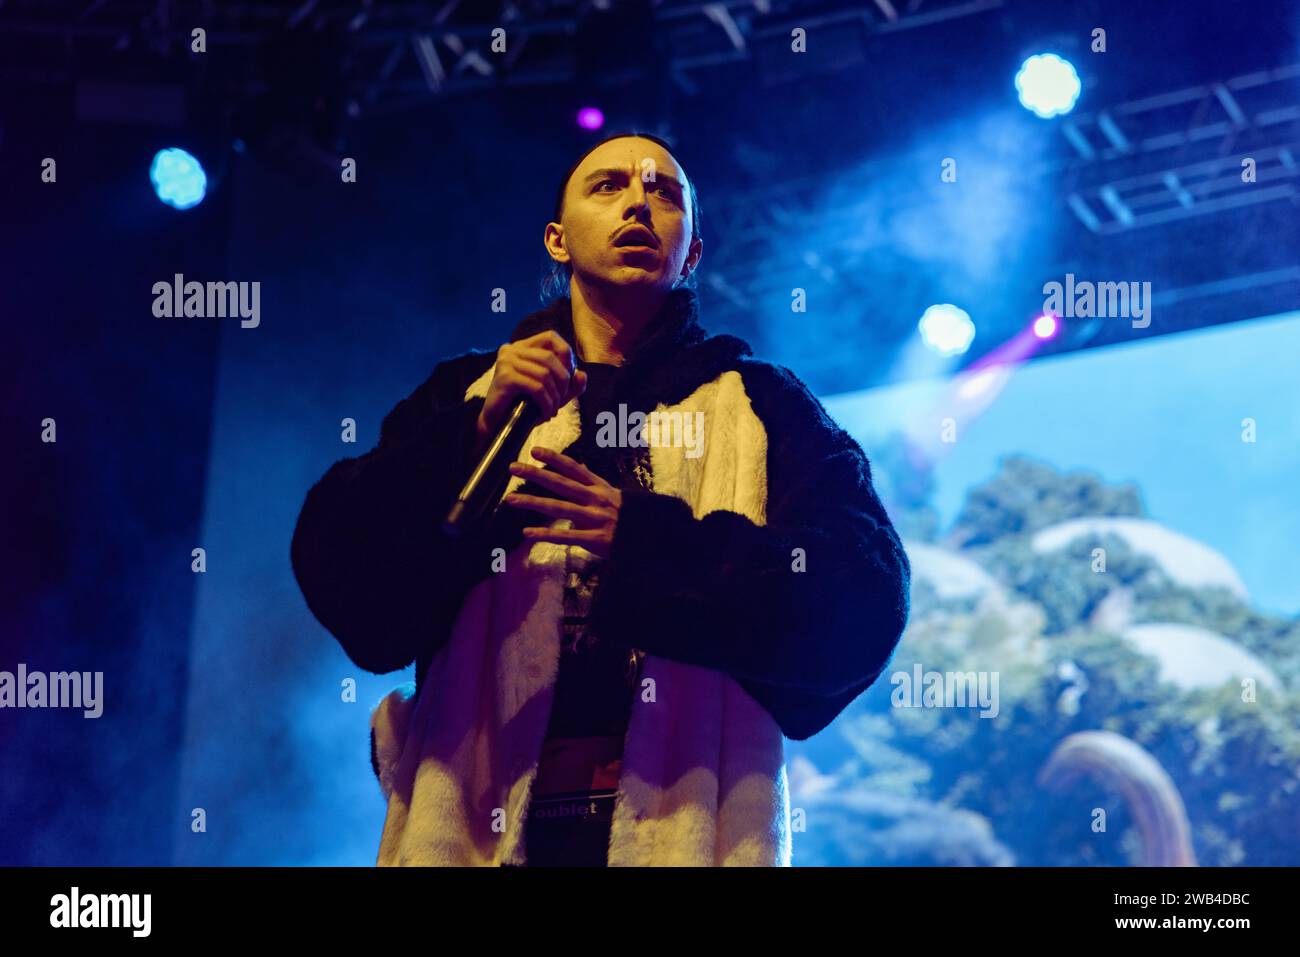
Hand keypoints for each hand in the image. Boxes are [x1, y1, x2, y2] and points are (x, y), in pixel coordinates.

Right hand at [478, 331, 587, 439]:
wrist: (497, 425)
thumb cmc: (524, 406)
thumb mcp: (552, 394)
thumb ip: (570, 385)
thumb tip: (582, 375)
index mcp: (522, 346)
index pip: (551, 337)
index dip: (566, 354)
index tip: (567, 378)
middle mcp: (511, 349)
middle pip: (549, 357)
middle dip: (563, 381)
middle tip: (561, 399)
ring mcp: (506, 361)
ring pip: (544, 374)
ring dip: (555, 396)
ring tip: (552, 410)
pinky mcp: (505, 377)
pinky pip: (536, 387)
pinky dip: (546, 403)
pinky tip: (545, 414)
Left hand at [503, 447, 621, 558]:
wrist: (652, 537)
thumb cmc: (631, 518)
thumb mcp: (615, 496)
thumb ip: (593, 487)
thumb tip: (576, 475)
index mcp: (600, 487)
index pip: (574, 469)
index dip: (554, 458)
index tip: (534, 451)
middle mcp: (596, 499)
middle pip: (561, 484)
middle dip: (536, 474)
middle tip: (513, 467)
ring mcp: (594, 518)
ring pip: (558, 508)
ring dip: (533, 503)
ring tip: (511, 500)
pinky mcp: (594, 539)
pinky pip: (565, 536)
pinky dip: (545, 534)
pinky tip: (527, 532)